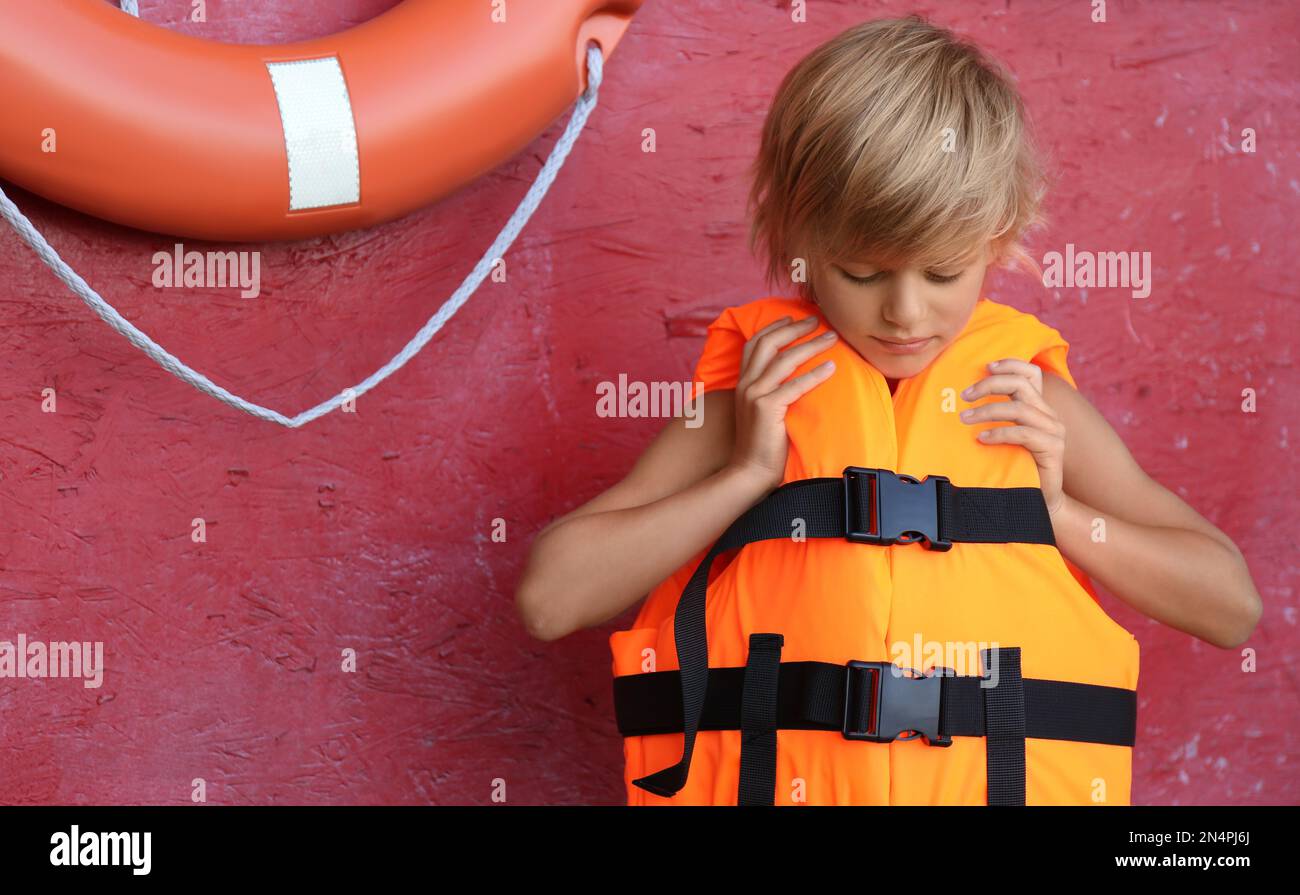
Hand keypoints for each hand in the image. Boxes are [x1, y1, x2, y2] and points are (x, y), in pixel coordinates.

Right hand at [730, 315, 837, 489]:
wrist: (749, 472)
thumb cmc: (761, 445)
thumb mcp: (760, 411)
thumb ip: (769, 392)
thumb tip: (793, 378)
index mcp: (742, 382)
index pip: (755, 344)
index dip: (774, 326)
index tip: (792, 316)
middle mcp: (745, 384)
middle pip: (769, 343)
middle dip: (793, 328)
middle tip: (817, 320)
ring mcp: (754, 395)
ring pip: (784, 359)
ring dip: (810, 345)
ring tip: (832, 338)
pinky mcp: (767, 409)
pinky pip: (795, 385)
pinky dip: (814, 374)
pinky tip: (831, 368)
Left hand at [959, 358, 1065, 516]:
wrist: (1038, 502)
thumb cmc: (1015, 468)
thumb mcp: (1003, 438)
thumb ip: (995, 419)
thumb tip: (963, 402)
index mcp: (1038, 408)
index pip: (1031, 374)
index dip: (1011, 364)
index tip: (986, 366)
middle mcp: (1048, 415)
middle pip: (1021, 385)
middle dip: (990, 386)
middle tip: (965, 396)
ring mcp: (1054, 431)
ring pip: (1020, 408)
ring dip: (988, 410)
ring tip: (965, 418)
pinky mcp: (1053, 449)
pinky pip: (1024, 433)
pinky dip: (1000, 433)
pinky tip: (981, 439)